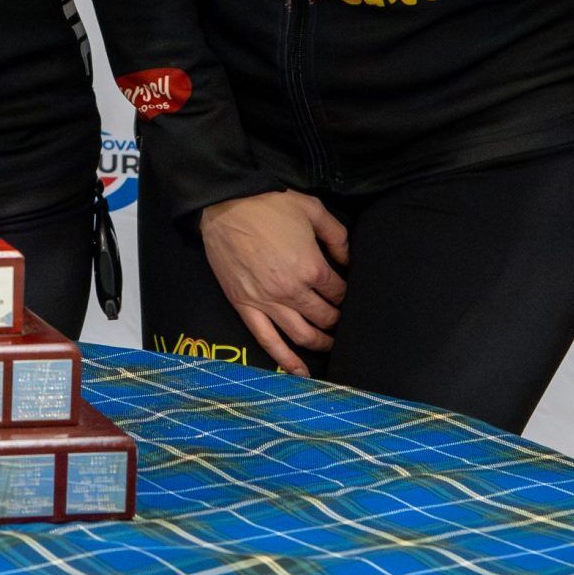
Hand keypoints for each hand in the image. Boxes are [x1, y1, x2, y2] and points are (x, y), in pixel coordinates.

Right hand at [196, 191, 349, 375]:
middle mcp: (291, 292)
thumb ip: (337, 236)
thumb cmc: (269, 203)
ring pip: (301, 335)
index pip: (338, 293)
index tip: (347, 294)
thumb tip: (348, 259)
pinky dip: (285, 360)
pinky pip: (267, 340)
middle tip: (342, 321)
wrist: (224, 202)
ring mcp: (267, 302)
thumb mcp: (313, 209)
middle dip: (337, 321)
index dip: (346, 295)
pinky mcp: (244, 306)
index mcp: (311, 268)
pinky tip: (300, 372)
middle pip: (324, 317)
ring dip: (320, 343)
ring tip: (330, 345)